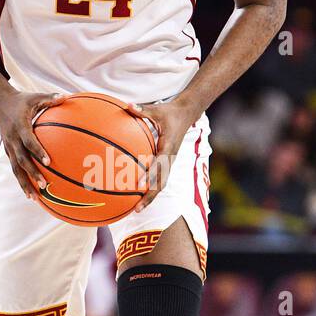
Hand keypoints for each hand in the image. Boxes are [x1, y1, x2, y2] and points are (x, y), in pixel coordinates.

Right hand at [0, 89, 65, 201]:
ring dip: (25, 184)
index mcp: (20, 127)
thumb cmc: (22, 100)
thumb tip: (67, 96)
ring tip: (34, 198)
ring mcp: (9, 148)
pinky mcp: (9, 153)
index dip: (37, 151)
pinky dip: (22, 182)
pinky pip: (15, 170)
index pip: (28, 141)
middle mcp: (12, 140)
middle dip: (32, 173)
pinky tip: (31, 195)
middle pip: (21, 160)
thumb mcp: (35, 96)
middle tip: (44, 184)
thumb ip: (50, 98)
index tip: (48, 161)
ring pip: (16, 169)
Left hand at [124, 97, 193, 211]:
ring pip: (161, 184)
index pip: (159, 165)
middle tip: (136, 209)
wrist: (187, 114)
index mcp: (168, 148)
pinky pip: (159, 179)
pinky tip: (138, 194)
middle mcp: (170, 159)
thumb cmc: (170, 112)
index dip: (150, 176)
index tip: (139, 185)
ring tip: (137, 209)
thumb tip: (128, 106)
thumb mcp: (157, 110)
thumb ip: (142, 110)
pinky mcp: (168, 163)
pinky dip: (151, 189)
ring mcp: (170, 163)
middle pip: (161, 183)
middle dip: (149, 197)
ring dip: (150, 197)